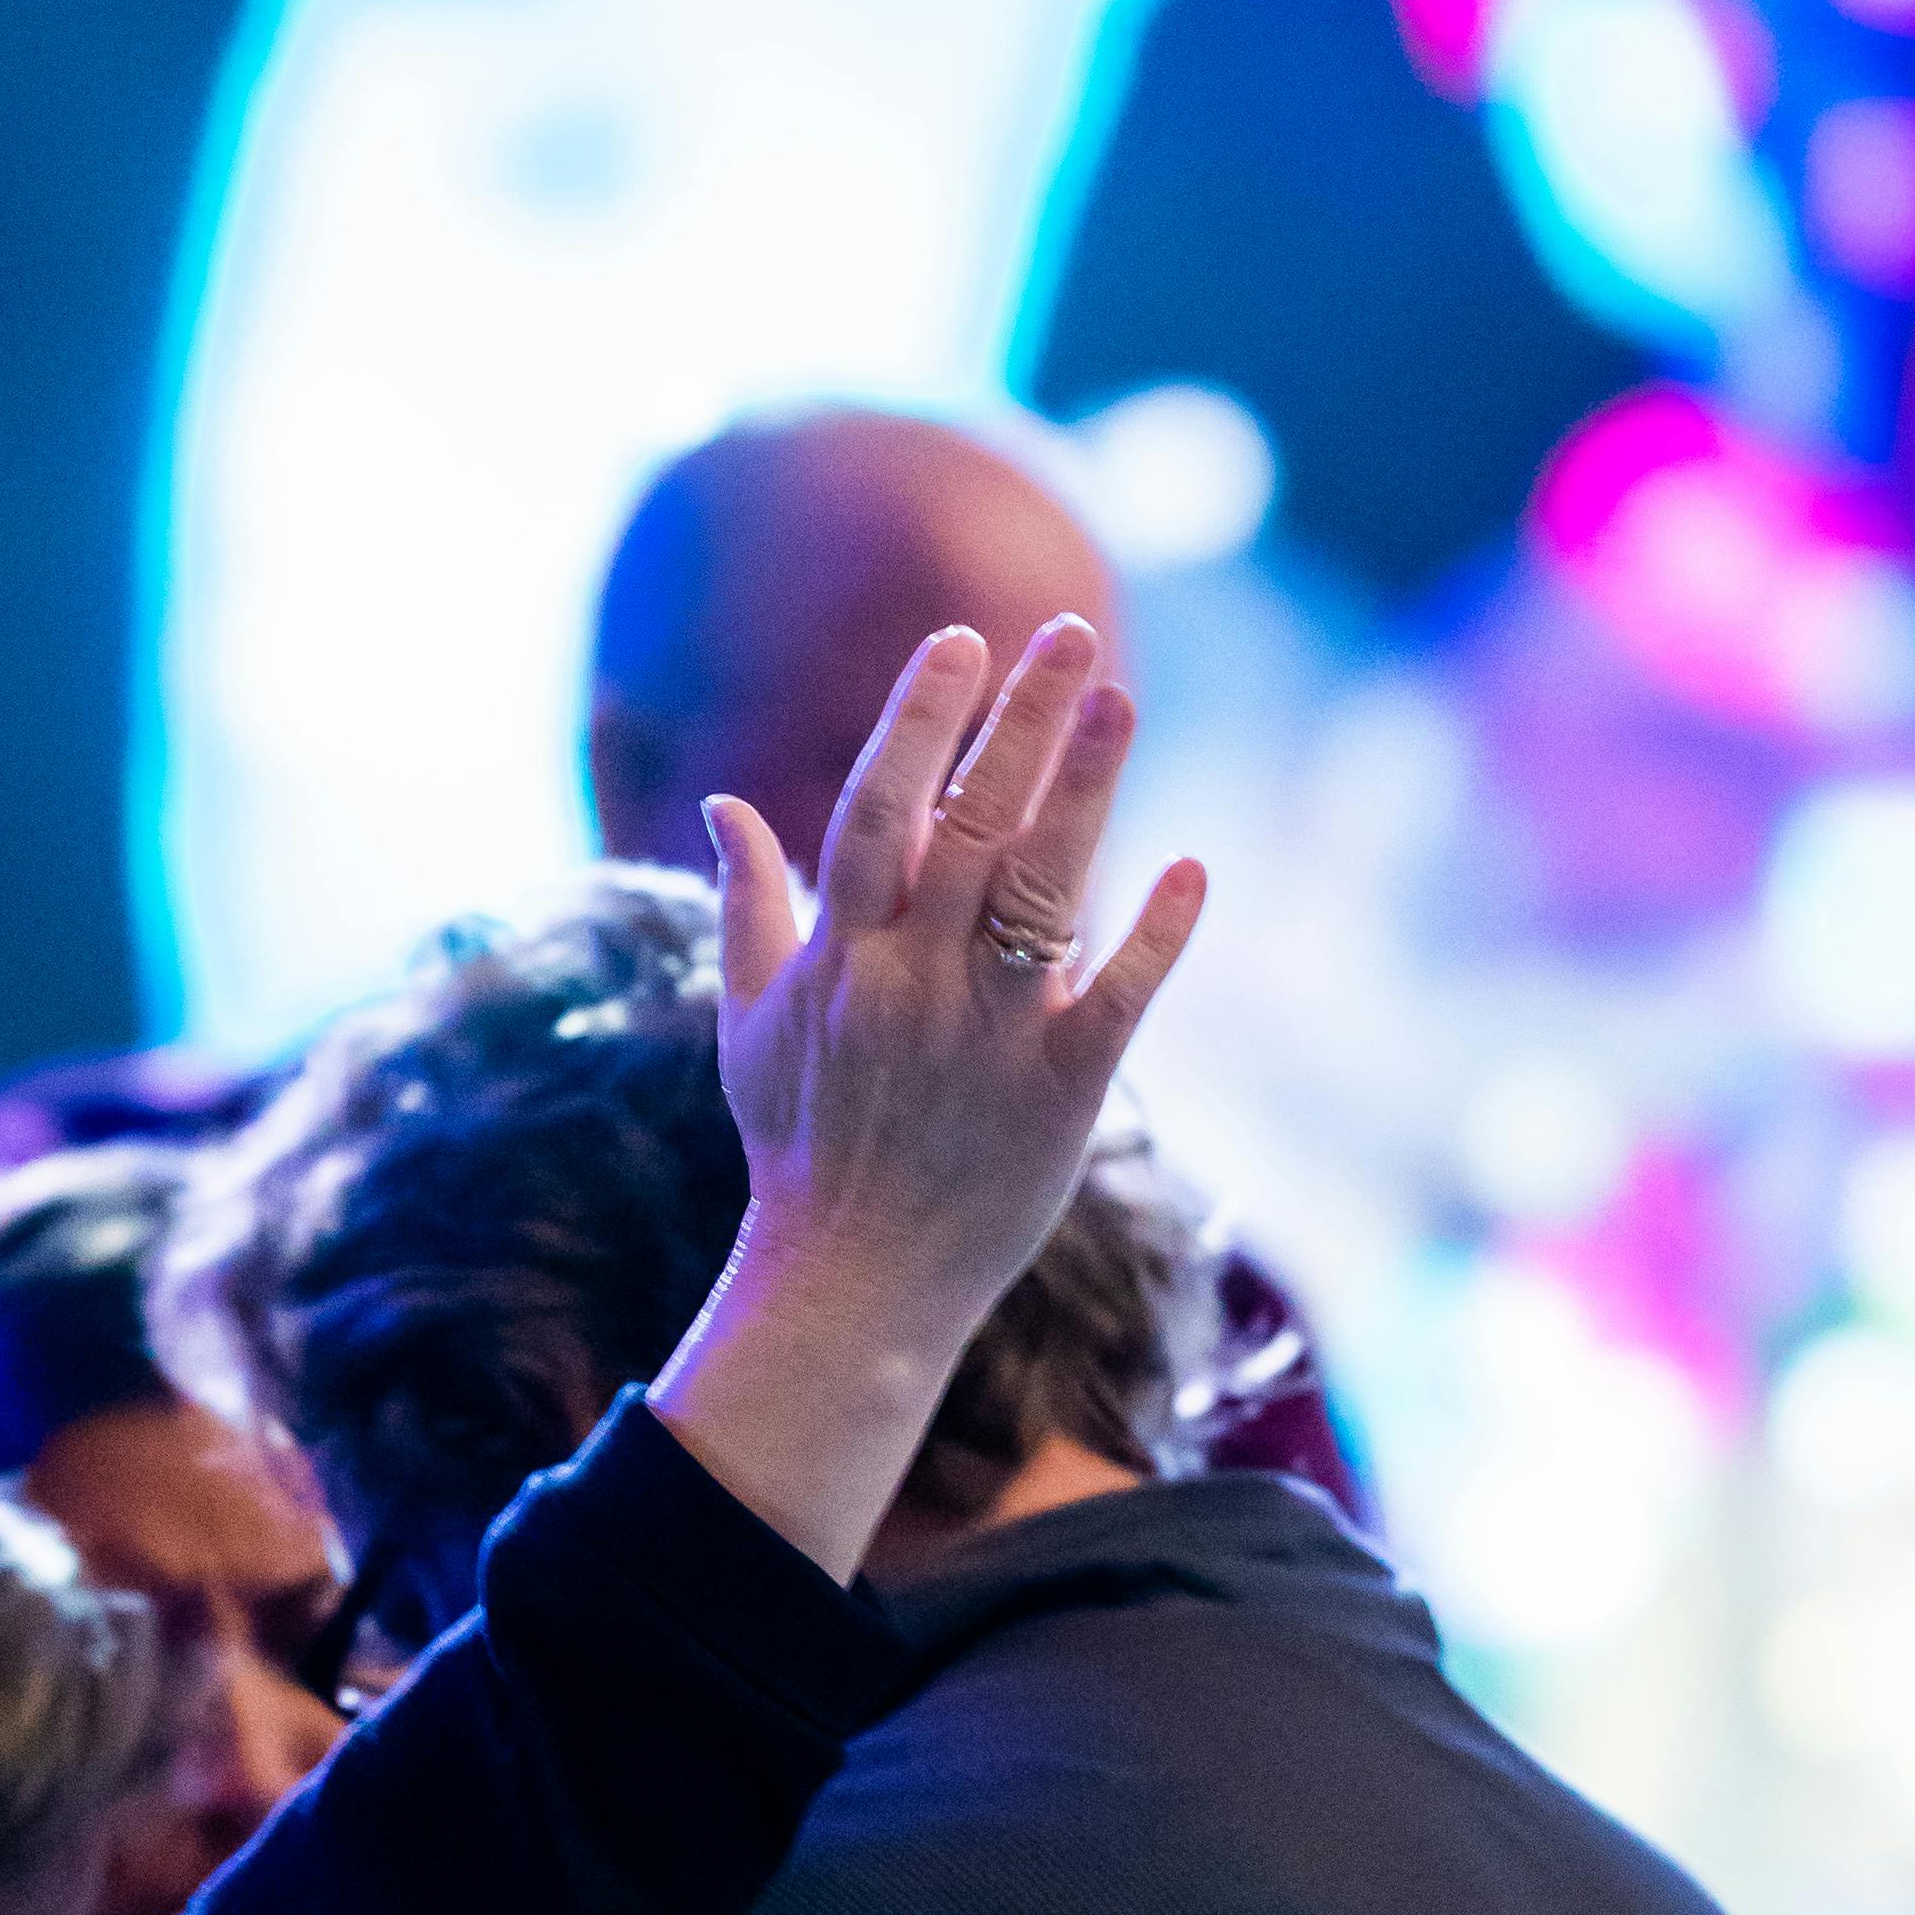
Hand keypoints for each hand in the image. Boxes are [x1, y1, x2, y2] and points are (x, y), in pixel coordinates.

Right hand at [709, 613, 1202, 1342]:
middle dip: (1018, 721)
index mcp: (841, 957)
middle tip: (1063, 631)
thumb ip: (747, 904)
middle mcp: (912, 982)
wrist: (853, 1283)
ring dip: (1085, 789)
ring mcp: (989, 1035)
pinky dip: (1155, 934)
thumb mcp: (750, 1022)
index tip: (958, 642)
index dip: (919, 720)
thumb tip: (722, 803)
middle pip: (973, 825)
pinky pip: (1116, 998)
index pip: (878, 810)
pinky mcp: (1060, 1090)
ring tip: (1119, 700)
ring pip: (1044, 891)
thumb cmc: (801, 1144)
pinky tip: (1191, 866)